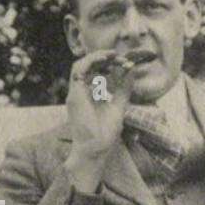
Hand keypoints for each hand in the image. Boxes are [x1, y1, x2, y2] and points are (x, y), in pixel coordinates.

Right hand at [64, 49, 137, 190]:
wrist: (95, 149)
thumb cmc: (104, 134)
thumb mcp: (119, 106)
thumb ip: (123, 89)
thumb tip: (131, 71)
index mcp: (89, 96)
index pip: (96, 73)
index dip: (111, 65)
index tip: (126, 64)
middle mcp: (80, 93)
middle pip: (89, 67)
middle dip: (106, 59)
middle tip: (122, 58)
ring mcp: (75, 93)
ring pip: (80, 65)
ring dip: (97, 57)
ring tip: (114, 56)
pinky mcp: (74, 94)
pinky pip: (78, 70)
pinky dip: (91, 61)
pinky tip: (105, 59)